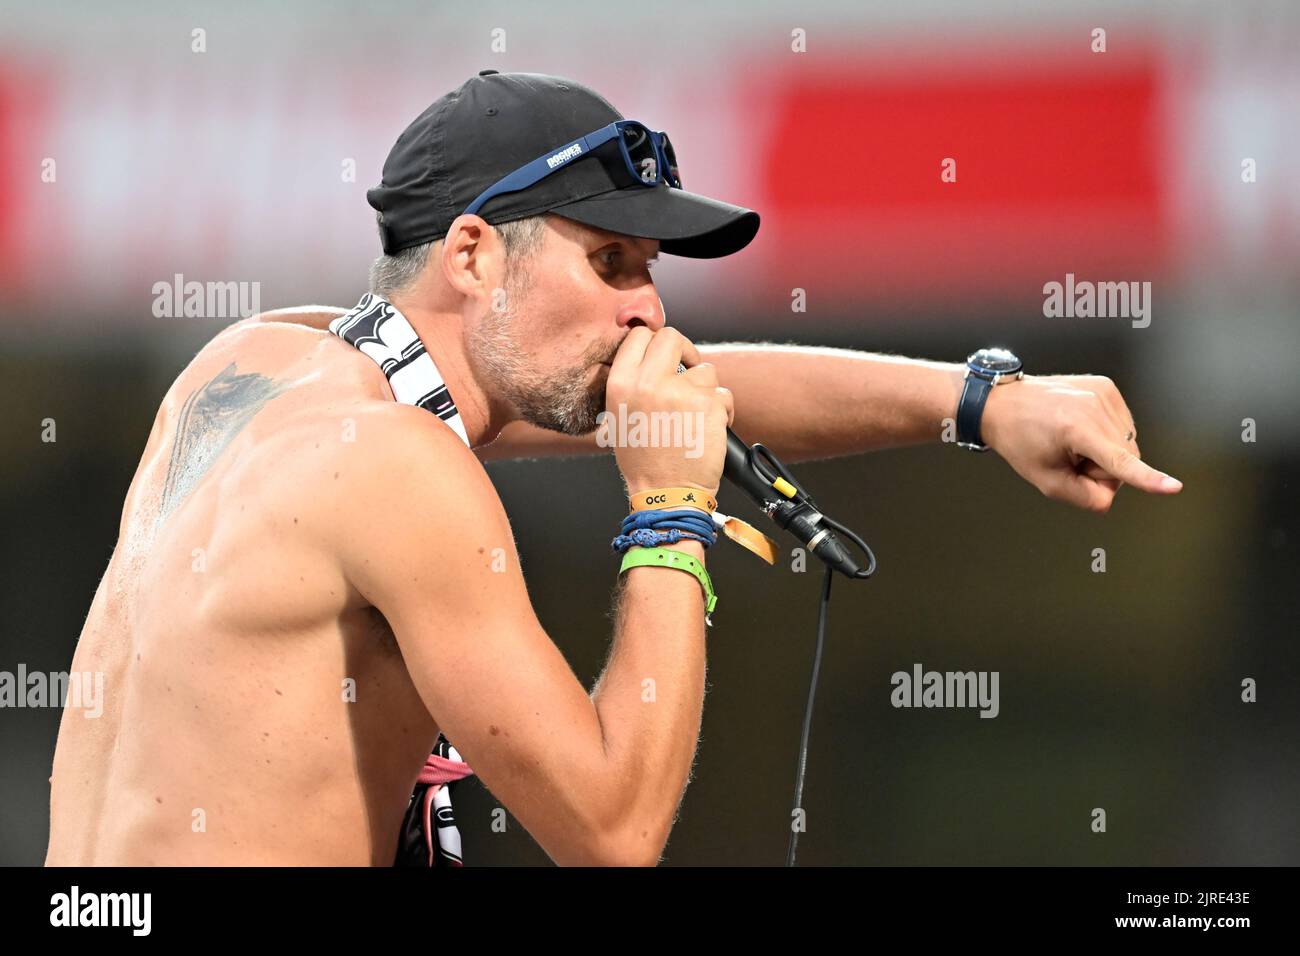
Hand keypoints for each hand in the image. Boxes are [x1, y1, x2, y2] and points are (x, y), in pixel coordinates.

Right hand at [605, 326, 733, 499]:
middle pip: (672, 337)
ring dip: (706, 390)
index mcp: (621, 384)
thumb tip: (653, 357)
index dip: (655, 340)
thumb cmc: (644, 462)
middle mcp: (649, 382)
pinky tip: (708, 430)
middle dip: (685, 350)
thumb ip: (633, 384)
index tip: (665, 353)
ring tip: (696, 417)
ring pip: (705, 370)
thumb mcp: (620, 418)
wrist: (665, 494)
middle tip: (689, 369)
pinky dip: (721, 411)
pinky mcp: (709, 405)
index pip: (639, 335)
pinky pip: (723, 395)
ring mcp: (681, 392)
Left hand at [979, 373, 1182, 512]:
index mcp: (1075, 429)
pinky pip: (1122, 425)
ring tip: (1071, 441)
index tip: (1174, 487)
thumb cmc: (1020, 441)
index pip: (1118, 461)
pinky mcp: (1107, 386)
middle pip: (1125, 459)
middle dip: (1102, 470)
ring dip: (1105, 452)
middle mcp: (1094, 405)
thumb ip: (1084, 497)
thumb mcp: (1045, 480)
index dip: (1147, 479)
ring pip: (1128, 443)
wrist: (1003, 402)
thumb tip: (1111, 495)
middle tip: (1069, 460)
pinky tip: (1079, 428)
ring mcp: (1103, 392)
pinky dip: (1105, 434)